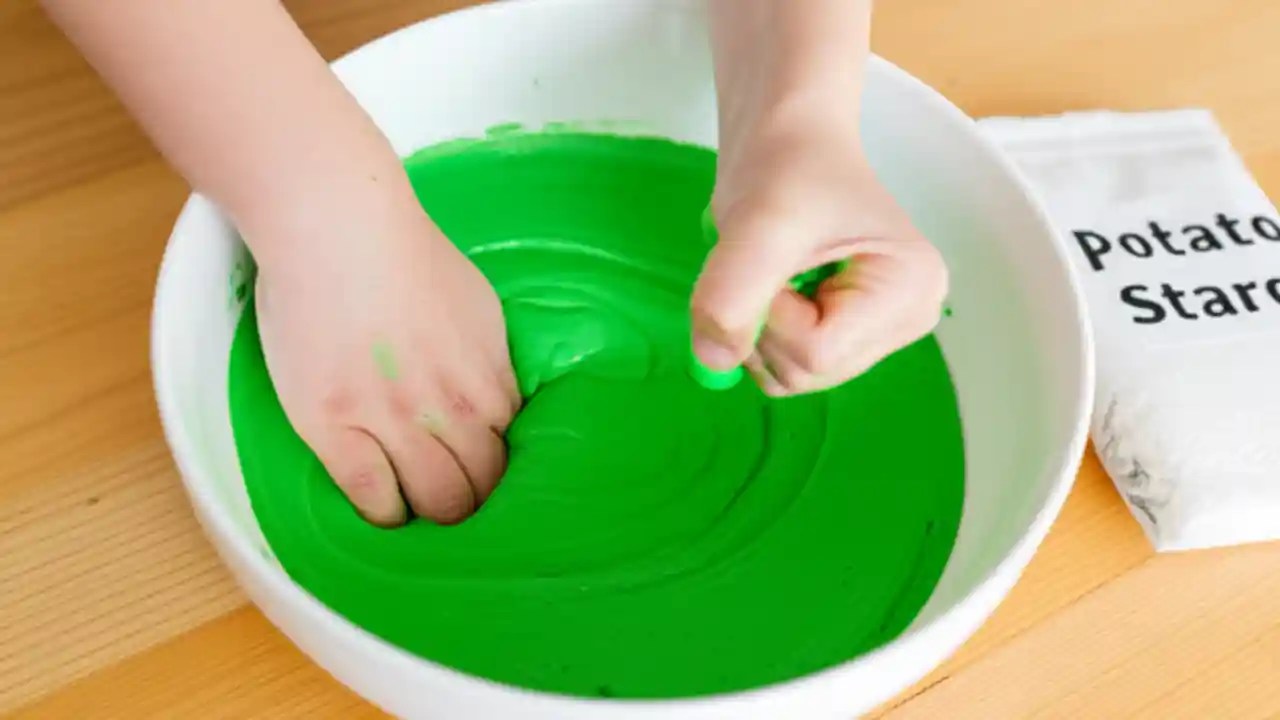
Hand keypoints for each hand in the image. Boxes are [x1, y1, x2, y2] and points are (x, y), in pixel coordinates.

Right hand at [252, 192, 519, 525]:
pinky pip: (373, 500)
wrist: (340, 226)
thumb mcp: (476, 309)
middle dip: (468, 500)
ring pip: (436, 502)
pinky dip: (383, 512)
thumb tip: (493, 400)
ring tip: (413, 501)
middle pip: (481, 489)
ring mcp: (396, 420)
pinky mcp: (336, 427)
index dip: (495, 473)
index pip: (513, 456)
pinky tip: (380, 501)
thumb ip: (488, 363)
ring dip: (429, 510)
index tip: (476, 474)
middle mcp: (454, 406)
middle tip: (444, 495)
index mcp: (491, 378)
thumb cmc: (403, 255)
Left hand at [692, 108, 947, 395]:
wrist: (785, 138)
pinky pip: (786, 365)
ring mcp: (879, 332)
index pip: (818, 354)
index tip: (765, 258)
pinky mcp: (849, 335)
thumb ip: (731, 294)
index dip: (770, 317)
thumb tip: (712, 361)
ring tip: (771, 268)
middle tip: (764, 261)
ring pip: (791, 376)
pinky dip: (761, 332)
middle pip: (808, 373)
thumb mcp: (758, 223)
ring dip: (758, 329)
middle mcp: (907, 320)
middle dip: (764, 325)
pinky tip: (775, 285)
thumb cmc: (786, 165)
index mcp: (910, 291)